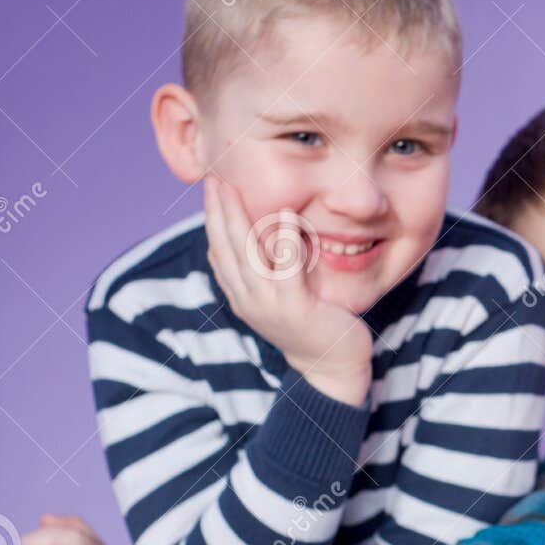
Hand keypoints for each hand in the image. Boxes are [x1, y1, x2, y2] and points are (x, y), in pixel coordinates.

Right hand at [204, 175, 372, 405]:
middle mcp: (248, 300)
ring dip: (237, 217)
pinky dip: (284, 238)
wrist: (333, 365)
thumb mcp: (280, 295)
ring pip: (246, 254)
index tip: (211, 190)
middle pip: (225, 248)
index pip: (218, 253)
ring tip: (231, 187)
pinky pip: (286, 267)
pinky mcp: (295, 306)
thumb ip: (268, 270)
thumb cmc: (312, 325)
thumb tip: (262, 235)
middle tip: (213, 178)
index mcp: (242, 296)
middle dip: (216, 212)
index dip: (211, 221)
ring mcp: (269, 304)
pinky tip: (286, 213)